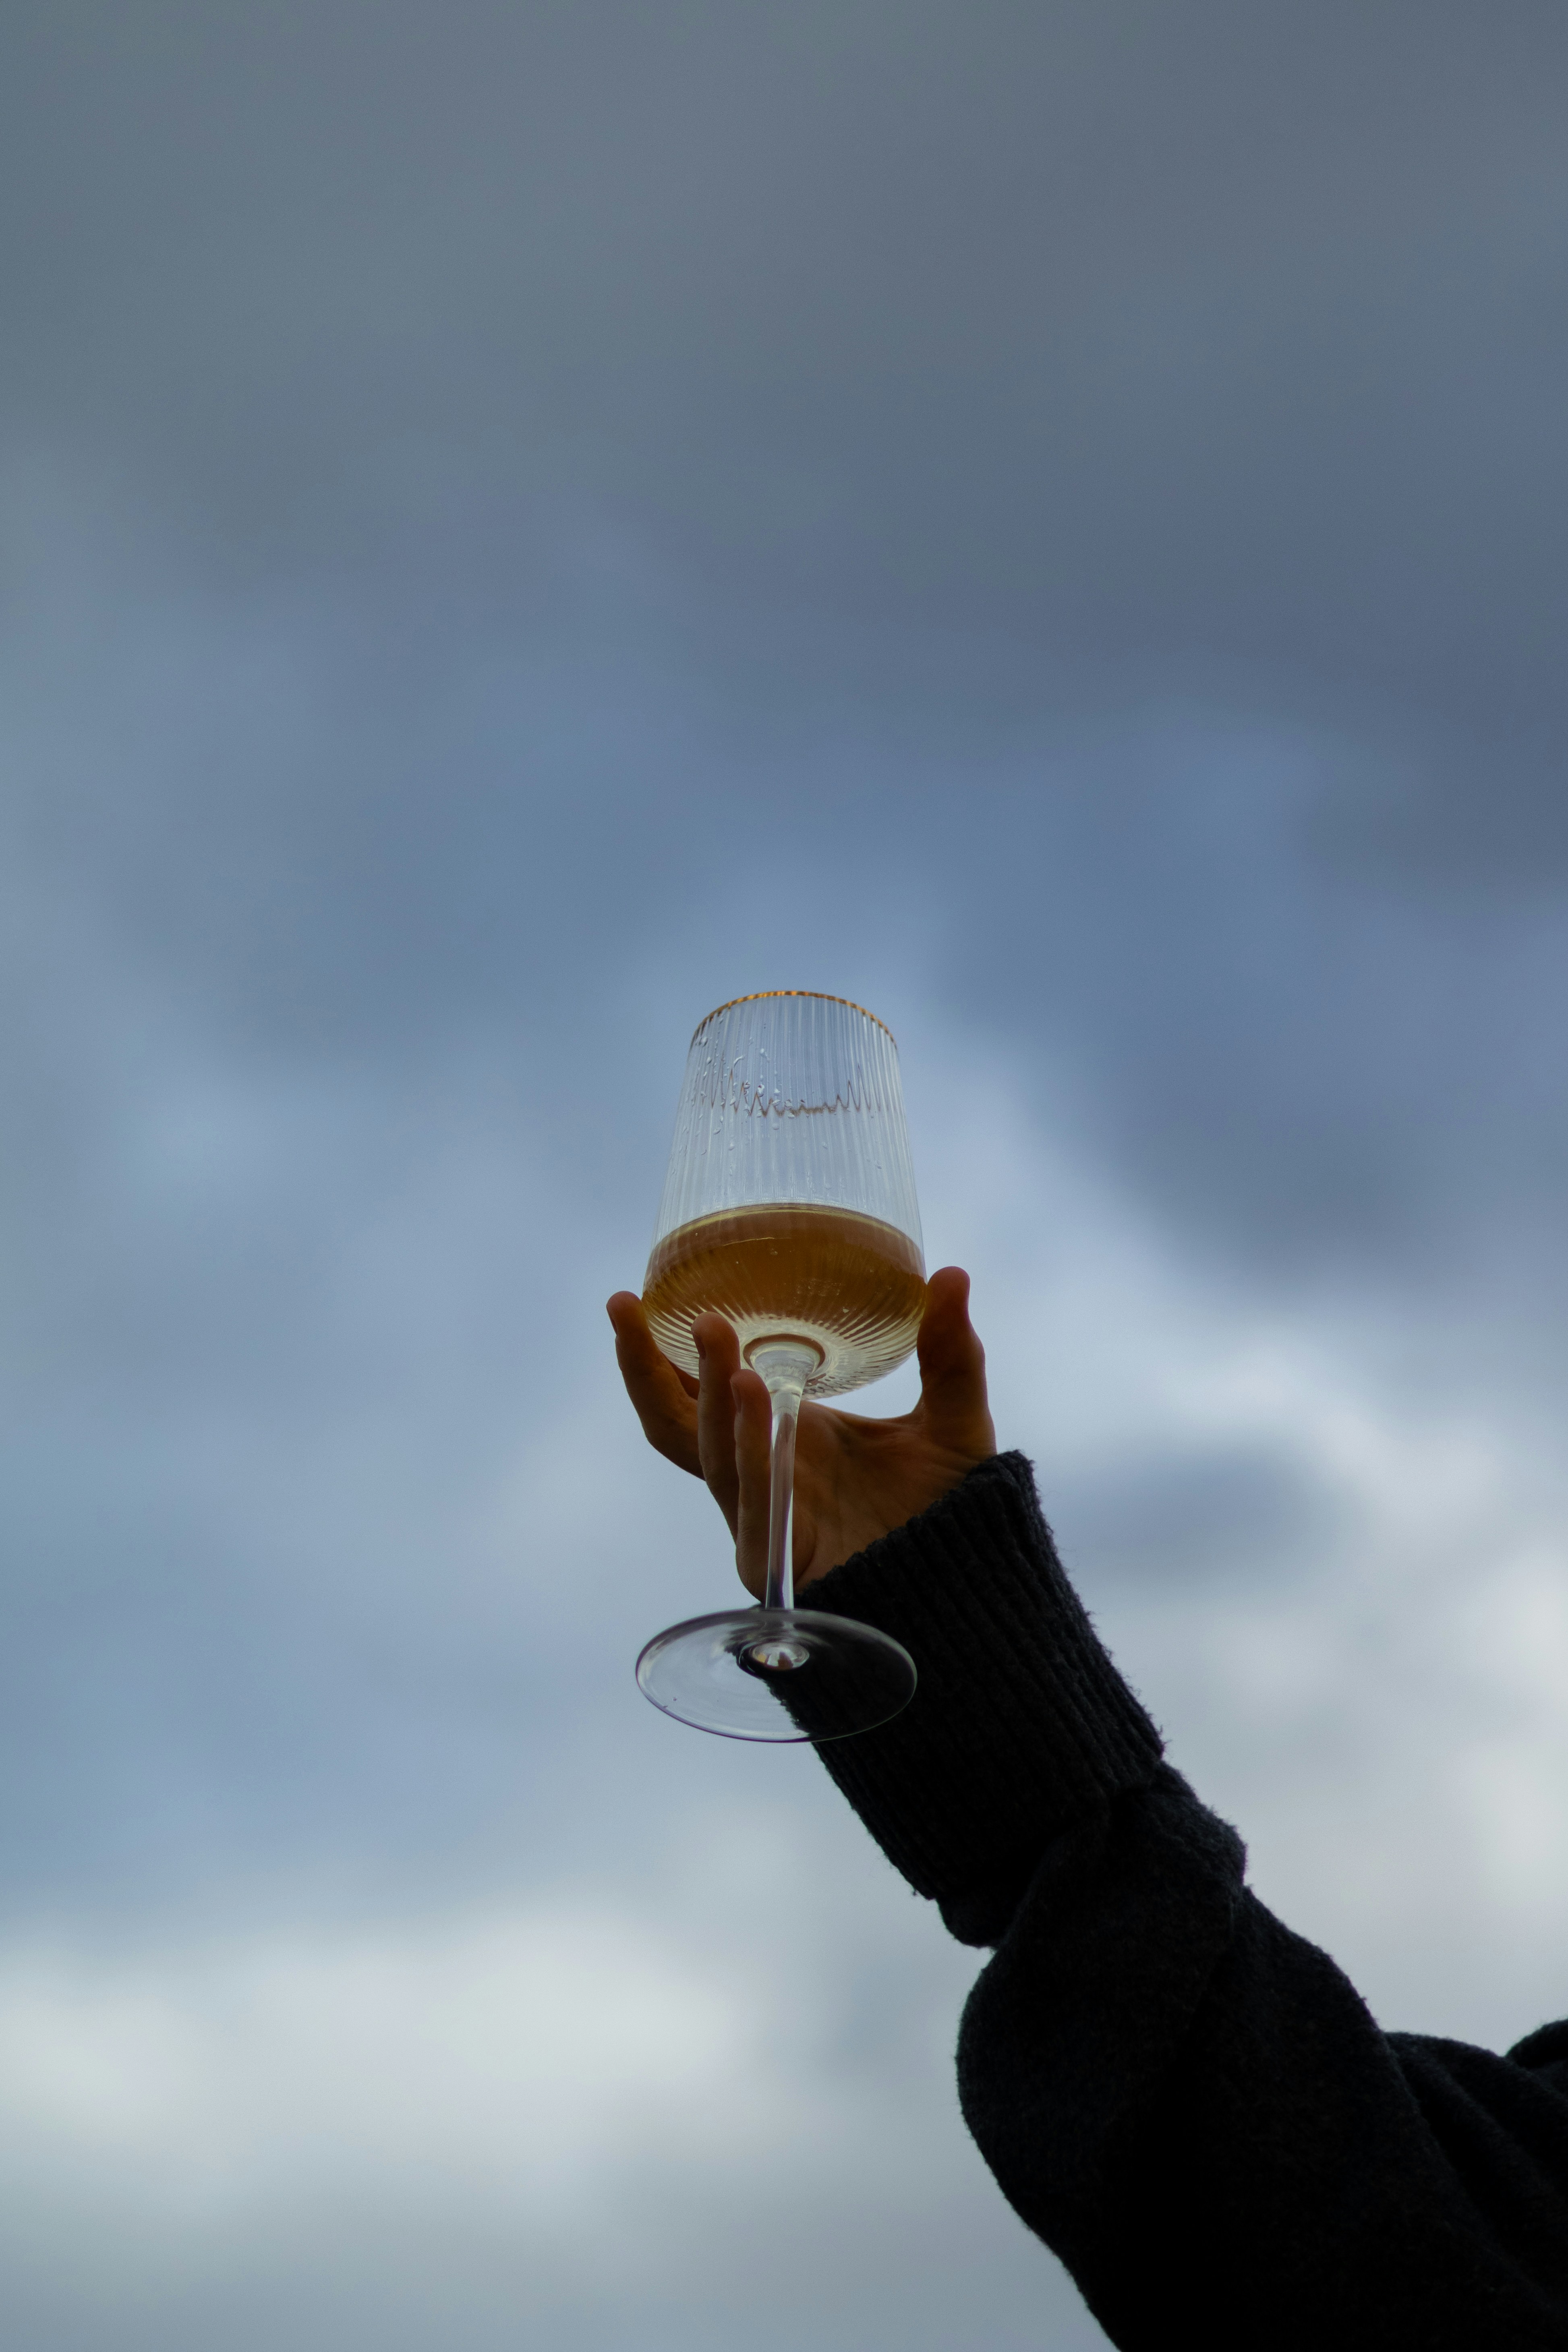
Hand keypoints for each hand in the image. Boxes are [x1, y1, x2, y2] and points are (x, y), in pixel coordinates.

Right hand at [607, 1266, 996, 1595]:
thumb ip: (950, 1352)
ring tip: (716, 1335)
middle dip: (645, 1366)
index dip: (661, 1351)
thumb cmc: (948, 1509)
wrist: (968, 1588)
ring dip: (707, 1394)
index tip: (636, 1297)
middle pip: (675, 1422)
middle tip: (628, 1307)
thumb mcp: (954, 1418)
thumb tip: (954, 1273)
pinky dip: (748, 1447)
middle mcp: (763, 1471)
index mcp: (786, 1433)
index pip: (701, 1393)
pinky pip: (750, 1497)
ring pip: (709, 1454)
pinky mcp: (775, 1556)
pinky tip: (749, 1394)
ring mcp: (763, 1514)